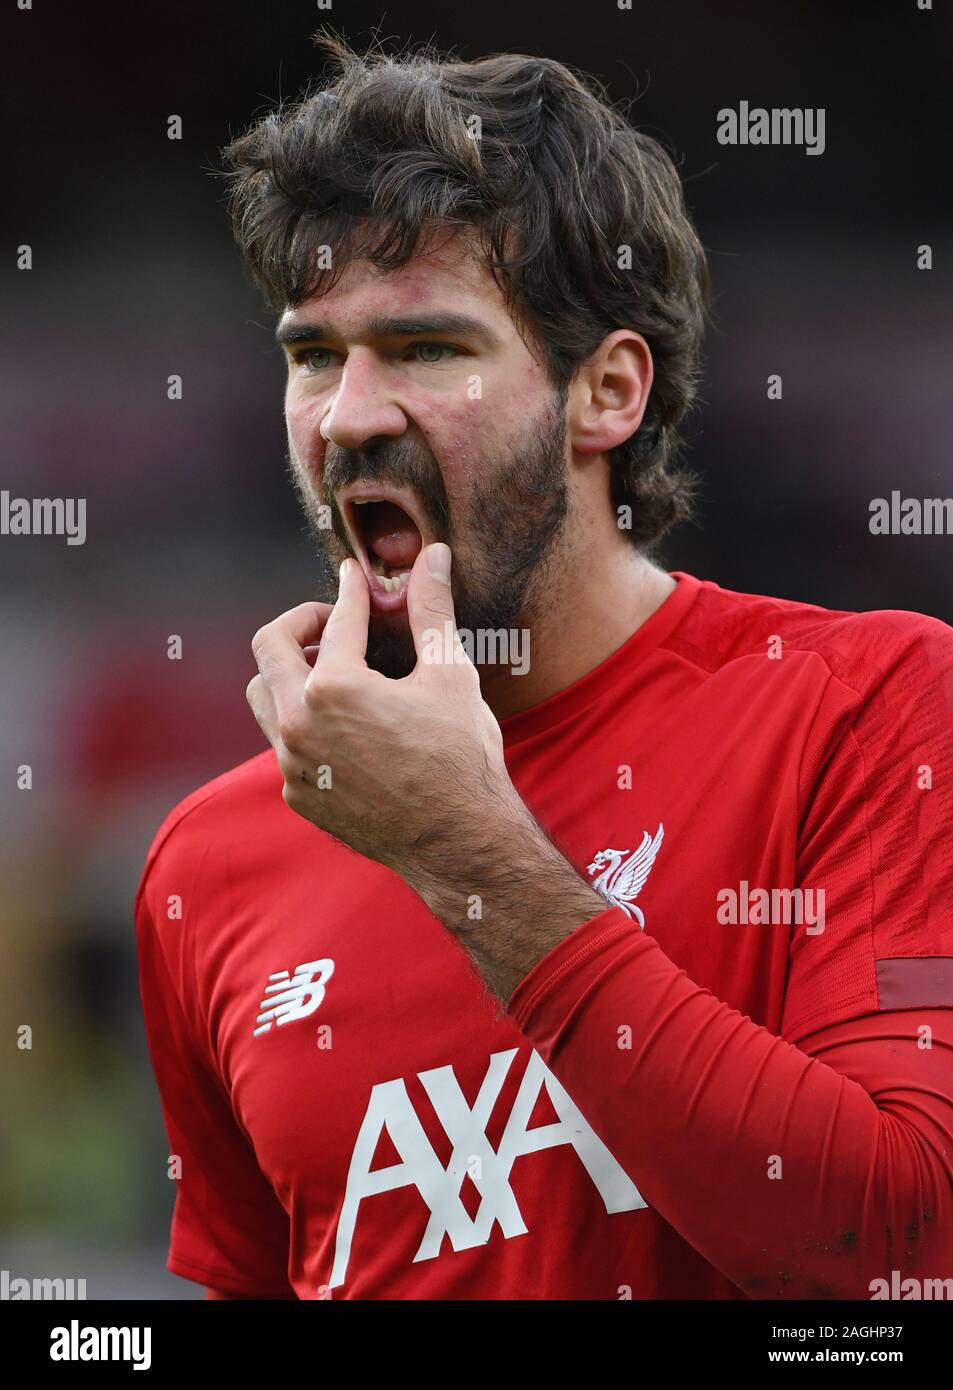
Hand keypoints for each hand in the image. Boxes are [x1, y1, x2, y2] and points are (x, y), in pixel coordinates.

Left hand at [246, 544, 526, 898]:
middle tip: (335, 620)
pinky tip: (342, 722)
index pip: (338, 619)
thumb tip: (433, 556)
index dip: (352, 591)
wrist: (459, 841)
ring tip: (330, 667)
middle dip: (302, 622)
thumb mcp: (450, 674)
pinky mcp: (299, 794)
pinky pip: (281, 742)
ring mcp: (294, 763)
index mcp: (335, 686)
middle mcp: (299, 723)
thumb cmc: (461, 757)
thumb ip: (431, 611)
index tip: (357, 578)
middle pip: (269, 646)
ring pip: (263, 695)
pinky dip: (301, 720)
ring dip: (288, 671)